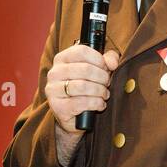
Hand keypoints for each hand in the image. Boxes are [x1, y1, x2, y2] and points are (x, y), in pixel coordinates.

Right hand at [48, 45, 119, 162]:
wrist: (71, 115)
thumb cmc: (84, 87)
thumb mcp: (96, 69)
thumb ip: (107, 59)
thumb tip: (112, 63)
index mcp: (62, 59)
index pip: (82, 51)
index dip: (99, 59)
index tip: (106, 67)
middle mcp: (54, 73)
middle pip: (85, 69)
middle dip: (102, 77)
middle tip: (107, 83)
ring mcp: (53, 90)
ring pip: (83, 86)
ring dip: (100, 91)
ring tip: (104, 94)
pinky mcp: (58, 107)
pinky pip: (82, 103)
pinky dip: (96, 103)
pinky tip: (100, 104)